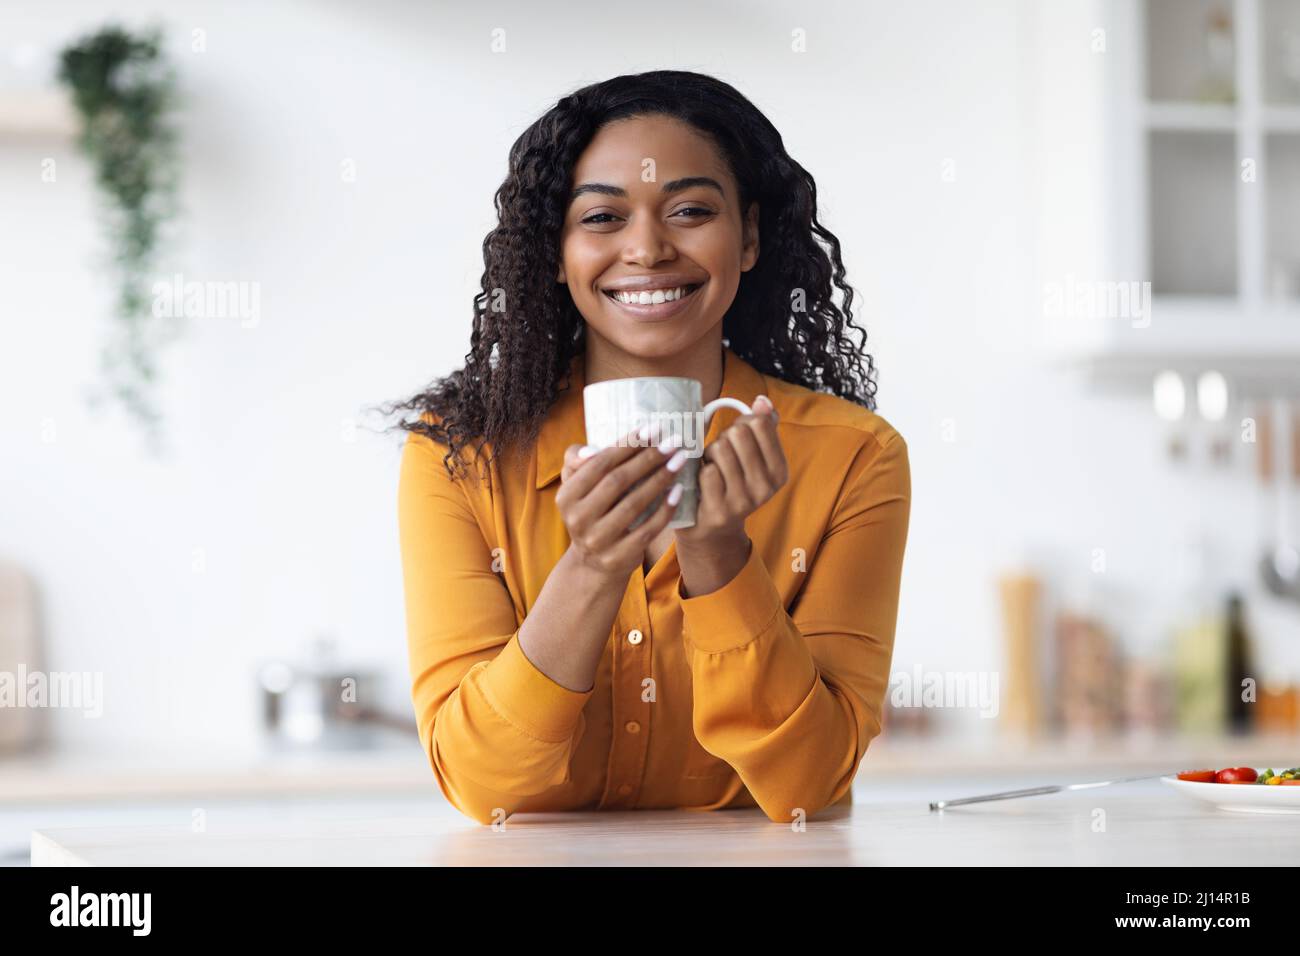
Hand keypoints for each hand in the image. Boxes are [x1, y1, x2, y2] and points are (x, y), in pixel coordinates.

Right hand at [557, 423, 687, 581]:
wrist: (593, 562)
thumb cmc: (592, 511)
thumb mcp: (577, 487)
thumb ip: (578, 461)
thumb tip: (590, 450)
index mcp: (566, 496)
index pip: (600, 463)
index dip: (628, 444)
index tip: (653, 429)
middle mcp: (578, 519)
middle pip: (618, 481)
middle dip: (649, 458)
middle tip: (673, 443)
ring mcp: (597, 540)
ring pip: (635, 503)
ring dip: (661, 479)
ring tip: (679, 461)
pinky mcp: (618, 557)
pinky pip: (647, 529)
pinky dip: (665, 509)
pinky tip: (678, 491)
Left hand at [676, 394, 786, 551]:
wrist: (711, 530)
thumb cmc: (730, 483)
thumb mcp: (752, 458)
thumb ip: (761, 428)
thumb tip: (762, 401)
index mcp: (779, 471)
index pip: (760, 423)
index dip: (741, 424)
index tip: (736, 438)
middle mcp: (766, 487)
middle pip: (738, 433)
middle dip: (724, 439)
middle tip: (720, 457)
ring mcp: (744, 501)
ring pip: (721, 449)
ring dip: (709, 455)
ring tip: (712, 469)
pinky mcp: (720, 511)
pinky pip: (707, 471)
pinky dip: (699, 472)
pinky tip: (702, 484)